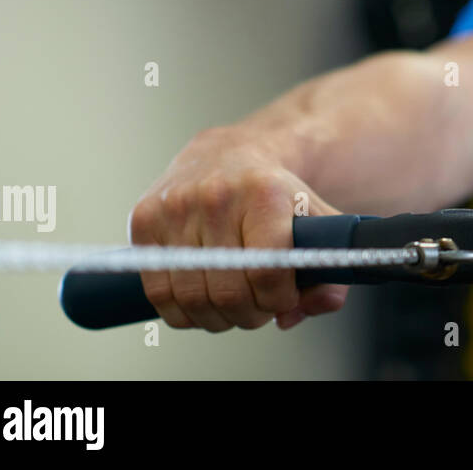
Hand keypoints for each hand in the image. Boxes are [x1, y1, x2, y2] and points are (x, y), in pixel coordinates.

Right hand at [129, 125, 347, 331]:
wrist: (227, 154)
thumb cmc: (275, 196)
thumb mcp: (316, 221)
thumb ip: (329, 271)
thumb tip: (300, 312)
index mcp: (265, 193)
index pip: (268, 270)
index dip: (278, 299)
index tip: (282, 299)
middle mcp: (216, 196)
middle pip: (229, 291)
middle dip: (250, 314)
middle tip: (259, 308)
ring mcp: (175, 207)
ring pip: (192, 299)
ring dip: (217, 318)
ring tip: (233, 306)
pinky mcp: (144, 220)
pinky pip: (159, 293)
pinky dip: (182, 312)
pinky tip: (203, 301)